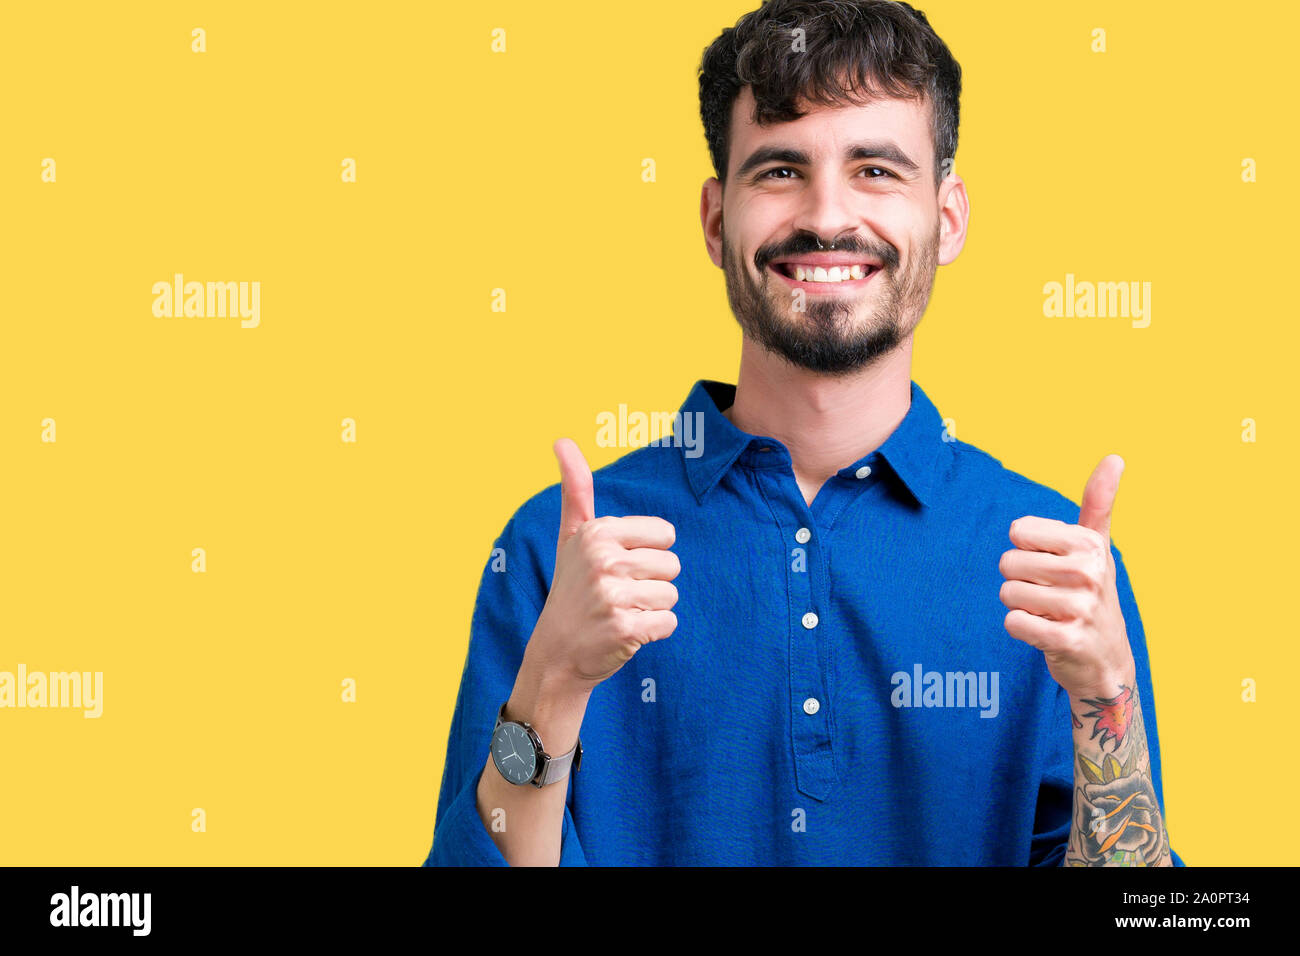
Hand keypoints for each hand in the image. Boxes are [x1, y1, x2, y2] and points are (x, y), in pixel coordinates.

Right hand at [523, 438, 679, 692]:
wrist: (556, 653)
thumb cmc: (571, 589)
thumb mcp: (572, 537)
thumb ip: (575, 489)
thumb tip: (561, 440)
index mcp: (597, 532)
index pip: (665, 534)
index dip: (648, 554)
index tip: (616, 568)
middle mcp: (603, 560)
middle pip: (671, 565)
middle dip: (651, 583)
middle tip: (616, 595)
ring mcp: (613, 596)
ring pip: (672, 594)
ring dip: (651, 608)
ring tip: (619, 613)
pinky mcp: (625, 629)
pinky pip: (669, 623)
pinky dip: (652, 632)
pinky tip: (624, 633)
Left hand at [998, 454, 1134, 697]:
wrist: (1106, 658)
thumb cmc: (1091, 593)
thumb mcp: (1096, 546)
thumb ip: (1098, 502)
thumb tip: (1115, 456)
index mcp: (1090, 544)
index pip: (1019, 531)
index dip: (1026, 550)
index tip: (1052, 565)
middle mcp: (1089, 572)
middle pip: (1008, 562)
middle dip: (1020, 580)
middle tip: (1049, 594)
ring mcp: (1080, 608)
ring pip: (1007, 593)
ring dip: (1021, 606)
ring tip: (1049, 613)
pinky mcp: (1065, 640)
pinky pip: (1012, 623)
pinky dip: (1021, 628)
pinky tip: (1045, 632)